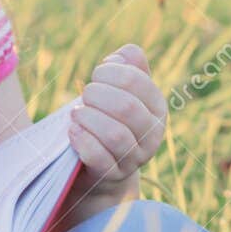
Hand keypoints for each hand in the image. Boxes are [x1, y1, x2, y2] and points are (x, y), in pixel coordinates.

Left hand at [67, 42, 167, 186]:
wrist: (101, 166)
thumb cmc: (108, 118)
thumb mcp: (121, 90)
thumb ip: (127, 66)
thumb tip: (124, 55)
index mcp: (157, 107)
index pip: (136, 80)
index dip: (110, 72)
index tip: (97, 75)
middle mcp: (153, 134)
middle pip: (126, 107)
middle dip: (97, 95)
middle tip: (85, 96)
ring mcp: (134, 158)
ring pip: (115, 134)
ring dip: (88, 118)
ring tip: (77, 114)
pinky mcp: (113, 176)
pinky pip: (99, 157)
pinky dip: (82, 140)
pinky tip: (73, 130)